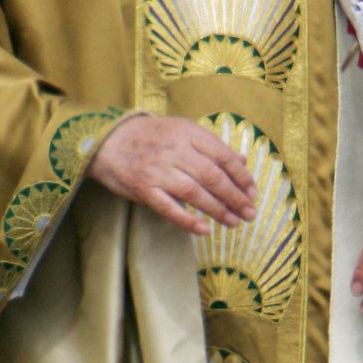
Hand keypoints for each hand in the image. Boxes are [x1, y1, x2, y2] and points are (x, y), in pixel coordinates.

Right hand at [86, 115, 257, 234]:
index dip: (242, 177)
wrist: (109, 140)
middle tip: (249, 213)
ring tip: (233, 222)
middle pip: (212, 176)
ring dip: (217, 210)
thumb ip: (212, 147)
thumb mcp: (183, 132)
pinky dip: (187, 220)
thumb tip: (242, 162)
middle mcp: (174, 150)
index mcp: (188, 132)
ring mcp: (158, 170)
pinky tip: (204, 230)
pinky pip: (168, 208)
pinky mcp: (143, 188)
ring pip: (194, 192)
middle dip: (235, 197)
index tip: (253, 193)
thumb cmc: (153, 137)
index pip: (223, 156)